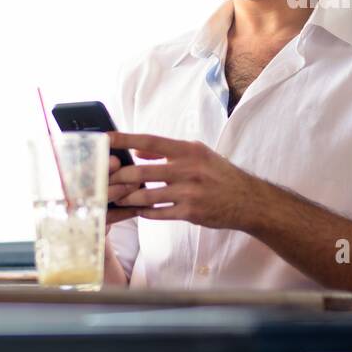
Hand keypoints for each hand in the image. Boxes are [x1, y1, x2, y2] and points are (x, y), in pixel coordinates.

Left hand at [107, 132, 263, 230]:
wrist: (249, 201)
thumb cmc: (220, 175)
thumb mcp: (198, 155)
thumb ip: (168, 152)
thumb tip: (138, 151)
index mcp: (188, 150)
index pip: (149, 141)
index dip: (123, 139)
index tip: (103, 138)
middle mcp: (188, 168)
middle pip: (140, 171)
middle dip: (118, 178)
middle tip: (102, 181)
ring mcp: (189, 192)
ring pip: (145, 195)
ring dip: (127, 198)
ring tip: (117, 198)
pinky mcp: (190, 213)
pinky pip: (157, 213)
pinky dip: (144, 211)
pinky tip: (138, 210)